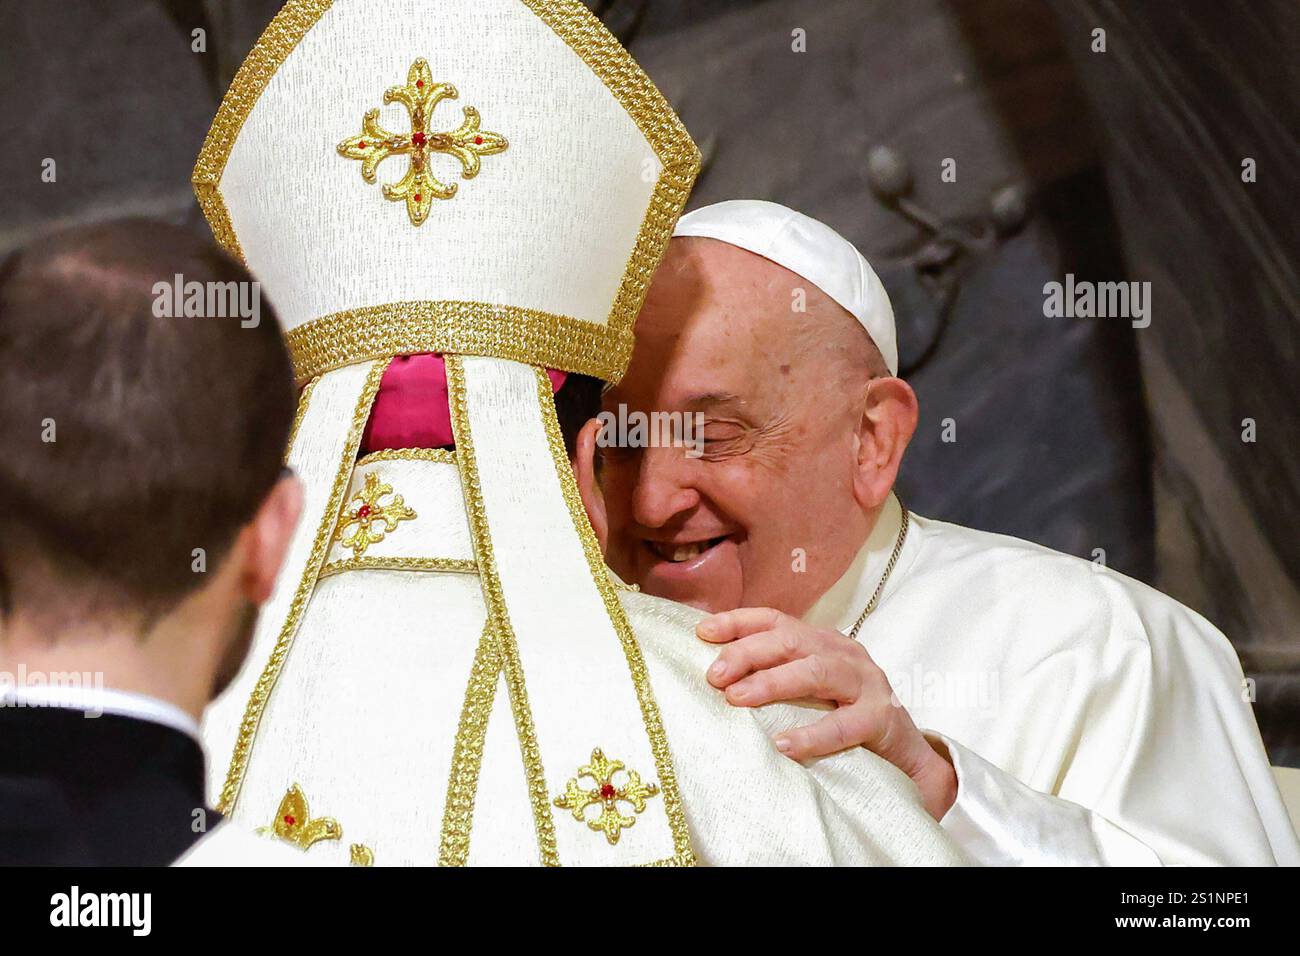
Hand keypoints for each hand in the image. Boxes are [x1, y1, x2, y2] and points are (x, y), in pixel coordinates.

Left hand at [698, 607, 956, 820]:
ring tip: (738, 698)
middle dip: (748, 653)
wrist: (906, 755)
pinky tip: (784, 745)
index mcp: (823, 642)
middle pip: (792, 640)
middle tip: (715, 676)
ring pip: (816, 672)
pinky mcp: (882, 718)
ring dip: (773, 683)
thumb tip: (715, 677)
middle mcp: (845, 653)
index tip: (702, 633)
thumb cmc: (845, 719)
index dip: (739, 622)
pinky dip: (813, 734)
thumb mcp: (809, 691)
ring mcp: (867, 683)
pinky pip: (846, 725)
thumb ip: (774, 676)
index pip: (777, 619)